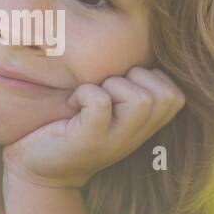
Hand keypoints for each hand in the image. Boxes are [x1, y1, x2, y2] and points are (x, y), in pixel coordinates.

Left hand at [2, 66, 186, 190]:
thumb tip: (128, 44)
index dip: (153, 78)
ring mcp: (115, 141)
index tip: (123, 84)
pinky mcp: (89, 141)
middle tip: (107, 87)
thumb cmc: (69, 129)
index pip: (176, 95)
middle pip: (166, 95)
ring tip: (92, 96)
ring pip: (141, 99)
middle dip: (136, 78)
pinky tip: (72, 104)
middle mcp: (135, 136)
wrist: (37, 170)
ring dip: (114, 85)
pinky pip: (100, 103)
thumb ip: (124, 92)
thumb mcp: (106, 112)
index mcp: (143, 127)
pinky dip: (84, 93)